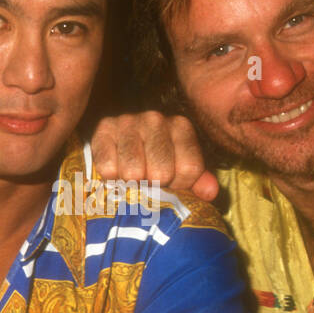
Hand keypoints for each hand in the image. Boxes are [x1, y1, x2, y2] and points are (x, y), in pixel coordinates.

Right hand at [90, 111, 218, 200]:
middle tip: (148, 180)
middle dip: (154, 184)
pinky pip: (108, 168)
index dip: (179, 184)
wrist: (118, 143)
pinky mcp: (103, 130)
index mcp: (181, 126)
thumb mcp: (180, 168)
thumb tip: (210, 193)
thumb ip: (199, 181)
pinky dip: (111, 177)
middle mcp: (156, 119)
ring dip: (131, 182)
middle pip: (161, 173)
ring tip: (131, 177)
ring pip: (133, 172)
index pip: (190, 169)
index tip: (171, 182)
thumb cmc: (155, 159)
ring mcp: (128, 122)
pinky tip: (115, 170)